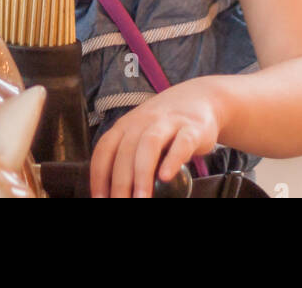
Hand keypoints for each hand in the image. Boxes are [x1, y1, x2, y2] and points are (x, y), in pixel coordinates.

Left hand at [90, 79, 221, 197]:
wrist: (202, 96)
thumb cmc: (166, 124)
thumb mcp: (141, 132)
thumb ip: (128, 156)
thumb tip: (114, 191)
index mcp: (127, 124)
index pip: (105, 149)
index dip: (99, 176)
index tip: (99, 198)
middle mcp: (144, 120)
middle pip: (126, 151)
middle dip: (120, 184)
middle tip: (119, 205)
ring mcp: (168, 122)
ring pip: (149, 144)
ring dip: (142, 175)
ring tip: (141, 199)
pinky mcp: (192, 127)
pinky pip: (182, 143)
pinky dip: (172, 160)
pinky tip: (166, 177)